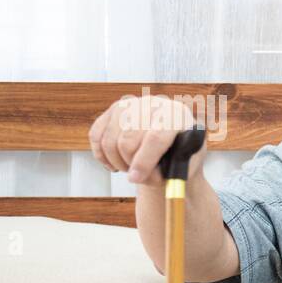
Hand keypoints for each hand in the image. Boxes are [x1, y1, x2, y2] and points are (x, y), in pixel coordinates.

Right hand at [88, 94, 205, 187]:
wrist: (172, 141)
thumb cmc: (180, 155)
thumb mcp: (184, 165)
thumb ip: (170, 171)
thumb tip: (147, 176)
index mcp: (178, 116)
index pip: (155, 138)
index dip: (144, 162)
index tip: (136, 179)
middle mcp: (154, 104)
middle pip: (128, 139)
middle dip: (129, 164)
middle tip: (137, 177)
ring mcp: (132, 103)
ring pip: (110, 139)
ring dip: (116, 161)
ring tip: (130, 169)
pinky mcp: (114, 109)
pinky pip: (97, 135)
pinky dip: (102, 155)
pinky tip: (114, 164)